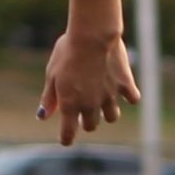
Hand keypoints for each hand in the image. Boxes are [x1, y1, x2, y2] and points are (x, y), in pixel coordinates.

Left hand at [37, 32, 140, 146]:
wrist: (92, 35)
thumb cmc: (67, 52)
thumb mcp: (52, 74)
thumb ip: (49, 98)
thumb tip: (42, 117)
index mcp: (70, 104)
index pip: (68, 134)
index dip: (66, 138)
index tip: (66, 138)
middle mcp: (90, 105)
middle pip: (91, 125)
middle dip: (87, 121)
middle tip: (84, 109)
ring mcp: (110, 96)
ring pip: (112, 117)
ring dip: (107, 112)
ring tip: (103, 99)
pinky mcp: (125, 84)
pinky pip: (132, 98)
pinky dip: (129, 96)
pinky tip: (124, 89)